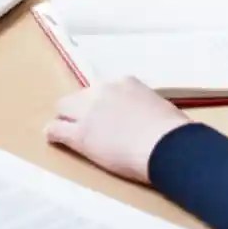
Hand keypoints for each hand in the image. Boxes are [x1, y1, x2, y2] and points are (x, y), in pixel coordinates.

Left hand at [45, 78, 190, 183]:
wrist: (167, 146)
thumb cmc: (174, 131)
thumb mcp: (161, 108)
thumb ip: (146, 109)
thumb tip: (152, 120)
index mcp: (124, 82)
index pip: (103, 89)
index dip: (103, 104)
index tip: (107, 114)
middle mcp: (102, 91)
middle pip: (79, 96)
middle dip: (80, 108)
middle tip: (87, 124)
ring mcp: (89, 112)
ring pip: (63, 108)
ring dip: (66, 118)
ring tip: (66, 129)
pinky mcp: (80, 134)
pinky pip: (56, 129)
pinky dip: (53, 134)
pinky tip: (53, 138)